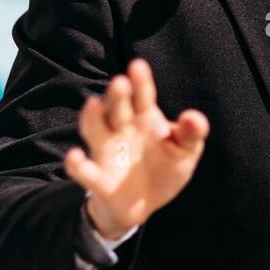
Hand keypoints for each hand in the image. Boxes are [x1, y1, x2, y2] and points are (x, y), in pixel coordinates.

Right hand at [64, 58, 209, 239]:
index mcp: (144, 118)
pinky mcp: (98, 178)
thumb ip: (192, 134)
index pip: (142, 96)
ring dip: (92, 116)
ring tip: (93, 103)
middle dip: (117, 95)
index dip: (140, 81)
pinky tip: (75, 156)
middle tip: (120, 82)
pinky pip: (83, 169)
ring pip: (94, 128)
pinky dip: (76, 164)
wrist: (146, 204)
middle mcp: (121, 129)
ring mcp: (107, 151)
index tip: (138, 65)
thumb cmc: (166, 168)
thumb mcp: (185, 151)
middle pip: (117, 107)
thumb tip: (194, 117)